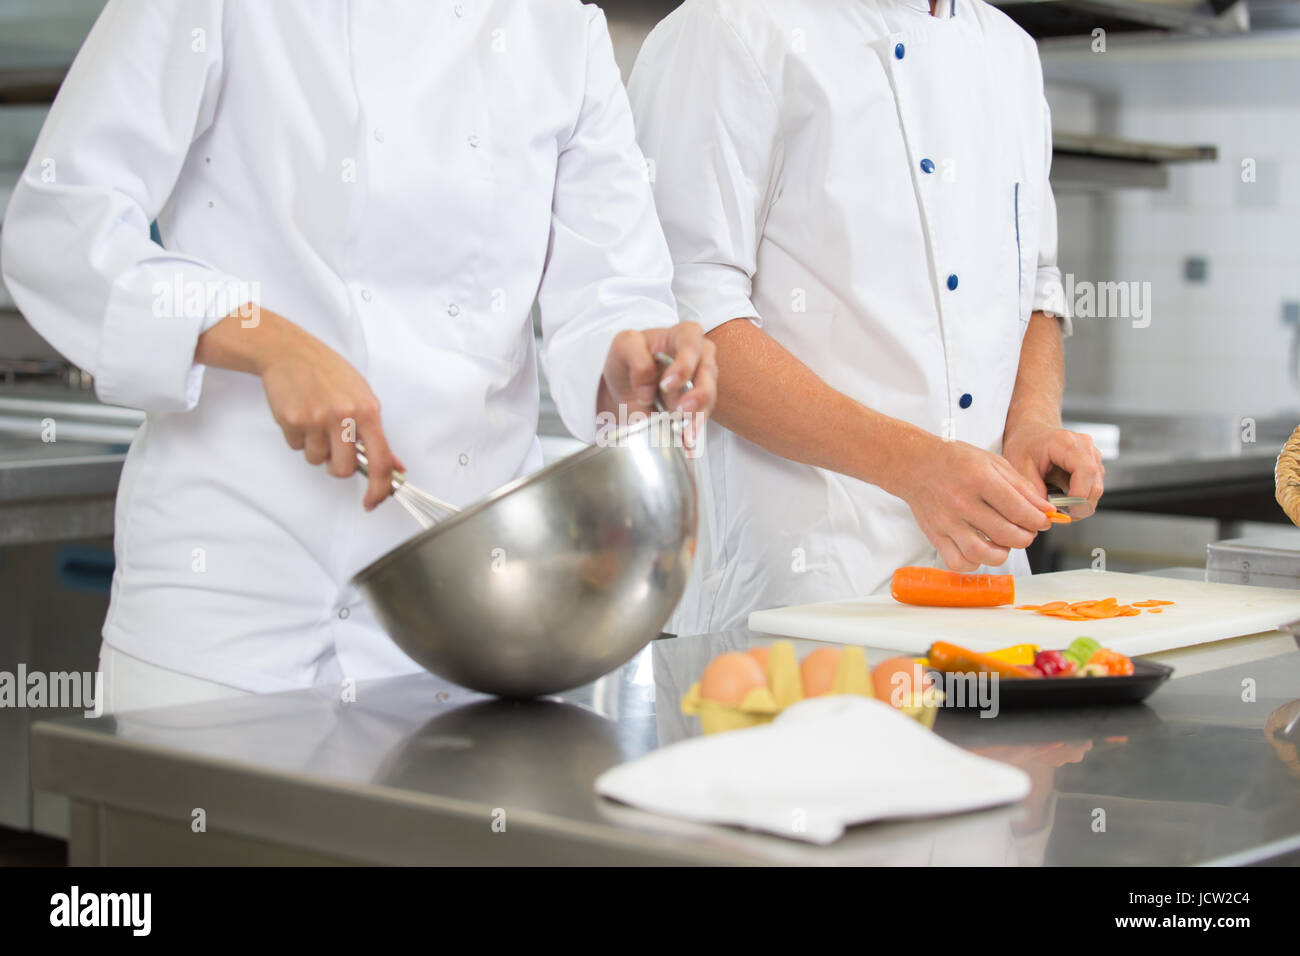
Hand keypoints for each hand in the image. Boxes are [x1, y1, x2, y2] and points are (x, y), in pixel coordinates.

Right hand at [255, 319, 401, 509]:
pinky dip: (298, 437)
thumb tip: (394, 466)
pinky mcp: (292, 420)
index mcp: (367, 411)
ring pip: (316, 460)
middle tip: (335, 447)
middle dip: (338, 466)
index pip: (380, 460)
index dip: (380, 488)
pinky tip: (300, 414)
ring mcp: (316, 419)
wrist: (290, 351)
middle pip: (344, 469)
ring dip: (316, 449)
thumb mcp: (362, 395)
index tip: (373, 501)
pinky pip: (296, 448)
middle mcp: (344, 416)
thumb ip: (376, 433)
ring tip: (315, 421)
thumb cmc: (329, 372)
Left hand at [597, 321, 718, 439]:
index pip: (692, 343)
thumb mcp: (623, 345)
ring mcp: (701, 384)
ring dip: (696, 418)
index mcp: (683, 336)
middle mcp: (699, 358)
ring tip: (685, 435)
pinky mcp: (696, 408)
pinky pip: (698, 422)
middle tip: (682, 410)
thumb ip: (636, 358)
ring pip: (707, 401)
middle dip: (698, 395)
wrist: (625, 384)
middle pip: (708, 374)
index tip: (667, 384)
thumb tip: (648, 387)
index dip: (684, 364)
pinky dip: (691, 434)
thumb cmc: (629, 357)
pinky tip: (686, 446)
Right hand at [893, 434, 1053, 571]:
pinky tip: (981, 550)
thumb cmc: (955, 461)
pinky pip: (957, 562)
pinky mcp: (935, 535)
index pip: (1019, 510)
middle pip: (1005, 534)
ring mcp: (946, 521)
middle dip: (1026, 537)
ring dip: (1002, 553)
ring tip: (1005, 543)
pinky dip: (974, 562)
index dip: (1038, 520)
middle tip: (1026, 532)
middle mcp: (961, 502)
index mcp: (979, 479)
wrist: (915, 465)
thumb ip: (1021, 487)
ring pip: (982, 553)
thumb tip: (1044, 510)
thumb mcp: (993, 463)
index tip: (1042, 521)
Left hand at [1002, 422, 1104, 517]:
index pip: (1086, 471)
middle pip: (1095, 485)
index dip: (1078, 495)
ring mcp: (1093, 456)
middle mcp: (1085, 447)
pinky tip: (1062, 496)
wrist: (1031, 432)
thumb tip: (1047, 512)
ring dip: (1079, 503)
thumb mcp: (1019, 466)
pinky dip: (1080, 498)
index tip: (1064, 510)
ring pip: (1096, 490)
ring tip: (1056, 503)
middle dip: (1078, 505)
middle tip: (1057, 513)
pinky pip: (1093, 488)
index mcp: (1067, 443)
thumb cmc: (1025, 445)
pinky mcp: (1094, 465)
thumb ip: (1033, 489)